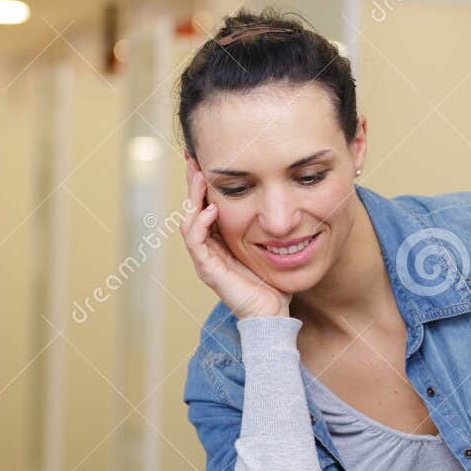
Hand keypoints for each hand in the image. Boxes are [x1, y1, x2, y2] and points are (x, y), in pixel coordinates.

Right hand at [181, 158, 289, 320]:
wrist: (273, 312)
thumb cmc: (273, 281)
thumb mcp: (270, 243)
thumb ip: (268, 224)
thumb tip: (281, 196)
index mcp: (221, 239)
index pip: (205, 204)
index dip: (203, 183)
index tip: (204, 157)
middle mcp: (209, 247)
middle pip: (193, 209)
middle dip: (192, 183)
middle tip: (192, 157)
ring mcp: (206, 259)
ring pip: (189, 222)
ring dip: (193, 198)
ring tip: (199, 177)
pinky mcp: (208, 270)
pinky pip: (196, 243)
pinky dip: (200, 224)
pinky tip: (211, 209)